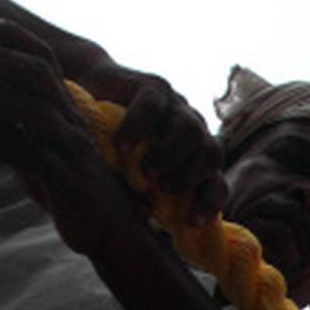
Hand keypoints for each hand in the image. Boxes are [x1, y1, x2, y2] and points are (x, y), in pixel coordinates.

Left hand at [0, 16, 138, 255]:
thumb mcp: (37, 146)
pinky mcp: (69, 183)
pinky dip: (4, 147)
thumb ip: (11, 122)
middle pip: (38, 76)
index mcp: (66, 108)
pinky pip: (36, 159)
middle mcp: (72, 122)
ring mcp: (73, 152)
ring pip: (36, 114)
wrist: (108, 229)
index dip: (13, 37)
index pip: (43, 59)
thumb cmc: (67, 184)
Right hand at [84, 59, 227, 225]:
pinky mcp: (153, 86)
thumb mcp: (131, 175)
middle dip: (191, 177)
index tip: (192, 222)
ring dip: (170, 155)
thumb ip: (141, 195)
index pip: (217, 184)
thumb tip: (145, 216)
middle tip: (165, 190)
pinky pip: (152, 106)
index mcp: (195, 160)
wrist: (91, 92)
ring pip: (191, 130)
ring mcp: (177, 107)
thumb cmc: (112, 147)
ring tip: (147, 172)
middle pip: (213, 154)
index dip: (210, 203)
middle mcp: (193, 132)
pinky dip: (137, 127)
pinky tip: (121, 144)